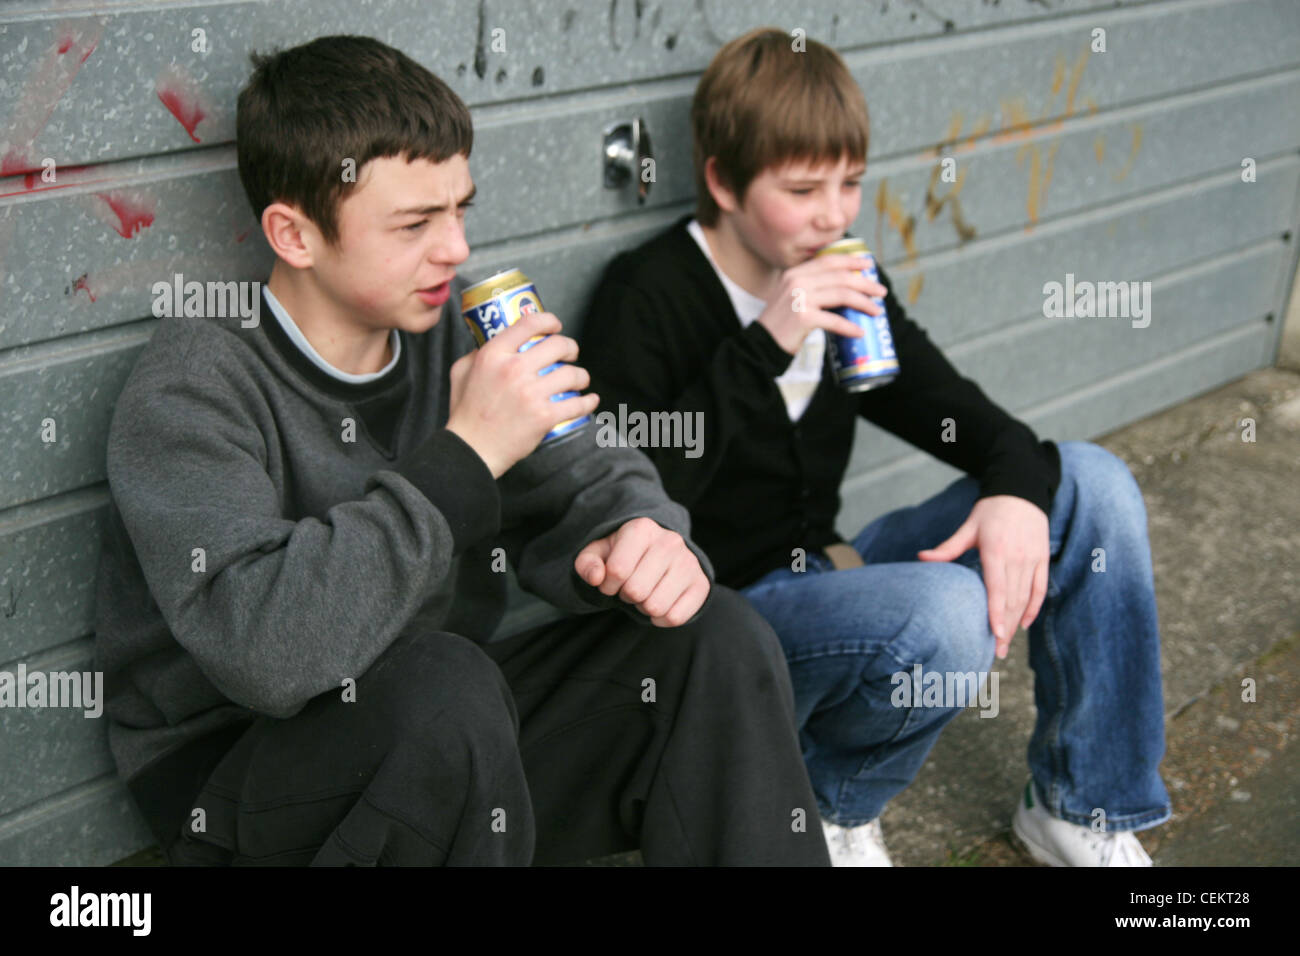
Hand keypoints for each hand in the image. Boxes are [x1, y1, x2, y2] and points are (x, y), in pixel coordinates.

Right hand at [446, 310, 600, 477]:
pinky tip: (590, 400)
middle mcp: (514, 369)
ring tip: (580, 380)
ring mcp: (531, 393)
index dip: (550, 321)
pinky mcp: (544, 416)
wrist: (471, 449)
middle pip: (558, 345)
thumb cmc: (465, 413)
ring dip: (581, 376)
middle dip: (571, 348)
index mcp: (494, 354)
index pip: (530, 323)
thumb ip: (477, 353)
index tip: (556, 326)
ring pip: (572, 374)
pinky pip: (577, 404)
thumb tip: (495, 341)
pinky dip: (588, 402)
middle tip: (570, 355)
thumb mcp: (461, 372)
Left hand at [574, 517, 709, 626]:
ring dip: (643, 607)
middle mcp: (670, 541)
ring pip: (655, 607)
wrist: (659, 552)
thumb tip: (597, 578)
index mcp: (642, 528)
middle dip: (626, 595)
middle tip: (629, 586)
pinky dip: (660, 619)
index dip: (607, 584)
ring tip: (645, 592)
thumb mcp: (598, 554)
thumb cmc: (623, 554)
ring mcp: (689, 562)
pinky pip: (675, 618)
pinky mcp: (701, 584)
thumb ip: (587, 564)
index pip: (617, 570)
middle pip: (636, 591)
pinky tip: (659, 603)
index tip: (610, 580)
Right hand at [757, 253, 888, 354]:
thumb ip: (812, 288)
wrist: (760, 344)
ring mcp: (799, 298)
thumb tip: (846, 288)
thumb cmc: (782, 324)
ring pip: (841, 295)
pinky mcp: (802, 317)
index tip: (869, 263)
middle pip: (840, 276)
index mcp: (795, 273)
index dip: (851, 260)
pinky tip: (859, 332)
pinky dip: (849, 327)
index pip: (828, 260)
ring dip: (863, 303)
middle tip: (881, 292)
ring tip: (876, 311)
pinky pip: (833, 320)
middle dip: (865, 282)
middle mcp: (797, 281)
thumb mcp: (793, 297)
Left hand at [916, 495, 1048, 659]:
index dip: (997, 612)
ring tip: (1005, 644)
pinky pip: (1040, 588)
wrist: (1022, 491)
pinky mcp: (1042, 559)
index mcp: (995, 550)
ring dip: (1016, 622)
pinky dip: (1033, 607)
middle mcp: (1017, 556)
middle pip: (1012, 599)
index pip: (998, 587)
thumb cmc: (990, 511)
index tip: (995, 634)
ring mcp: (1032, 558)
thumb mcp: (968, 527)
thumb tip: (921, 558)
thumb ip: (947, 548)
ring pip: (1025, 597)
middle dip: (1004, 627)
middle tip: (995, 651)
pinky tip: (1023, 624)